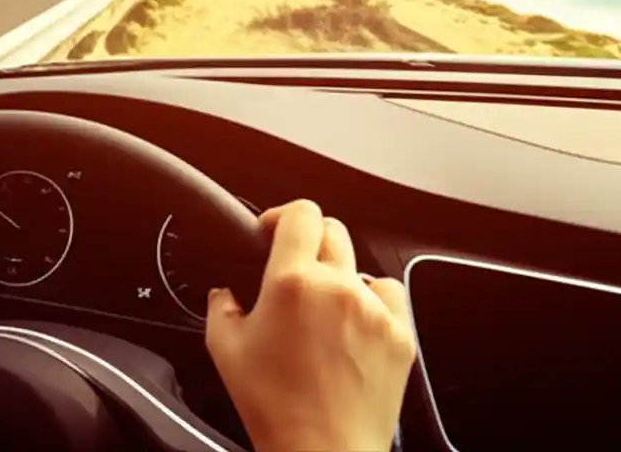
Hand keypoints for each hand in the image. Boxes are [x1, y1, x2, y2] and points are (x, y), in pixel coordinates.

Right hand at [203, 200, 415, 451]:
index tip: (273, 233)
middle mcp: (338, 288)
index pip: (301, 213)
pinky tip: (351, 325)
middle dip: (309, 242)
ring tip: (322, 309)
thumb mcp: (224, 350)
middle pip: (332, 230)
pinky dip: (370, 301)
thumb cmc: (275, 408)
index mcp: (291, 282)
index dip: (283, 216)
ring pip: (360, 265)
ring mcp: (374, 310)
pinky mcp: (400, 334)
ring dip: (339, 276)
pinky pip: (388, 295)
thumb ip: (220, 306)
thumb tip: (225, 293)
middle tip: (293, 270)